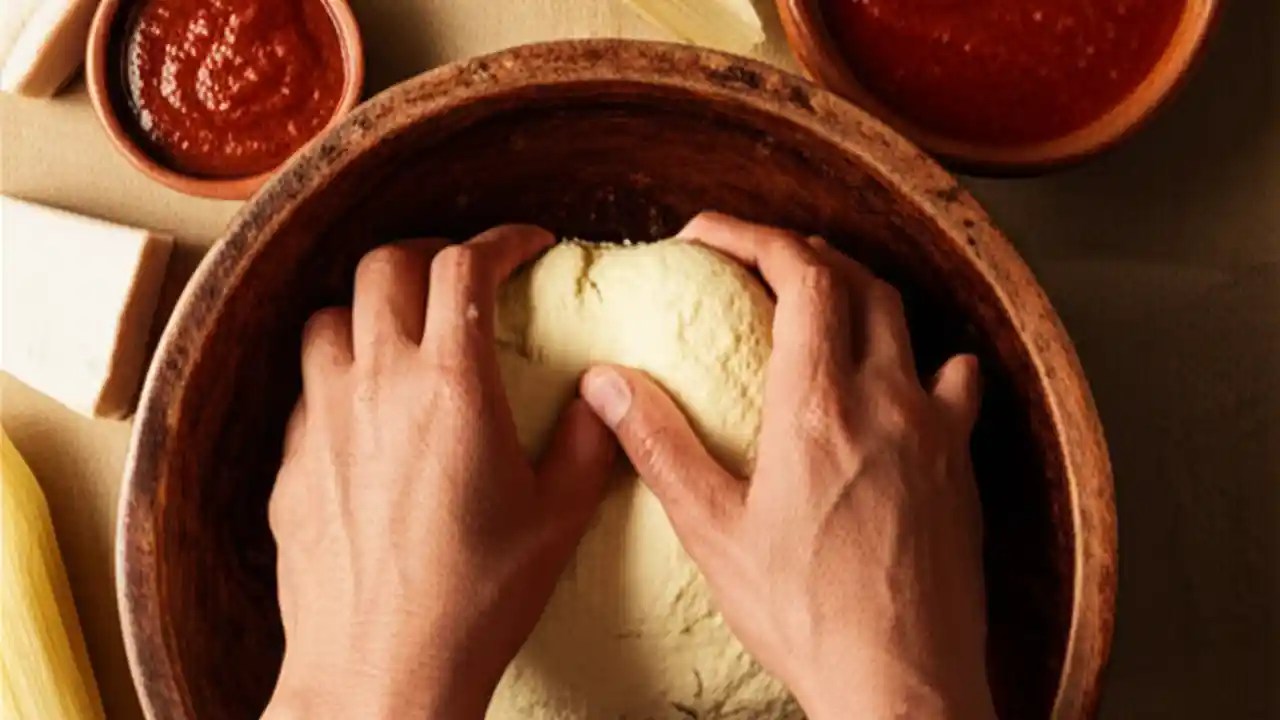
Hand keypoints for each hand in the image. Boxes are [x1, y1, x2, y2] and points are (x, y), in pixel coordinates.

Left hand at [262, 227, 615, 719]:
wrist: (382, 670)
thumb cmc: (478, 599)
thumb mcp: (559, 517)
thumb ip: (586, 441)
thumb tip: (602, 396)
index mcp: (451, 386)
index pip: (465, 266)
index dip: (501, 239)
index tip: (527, 245)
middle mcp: (378, 384)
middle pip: (384, 265)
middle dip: (430, 255)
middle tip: (463, 279)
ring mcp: (323, 420)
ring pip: (327, 317)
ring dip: (370, 309)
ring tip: (402, 334)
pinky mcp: (290, 461)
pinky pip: (307, 387)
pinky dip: (339, 374)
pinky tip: (367, 413)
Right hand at [579, 213, 994, 719]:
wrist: (902, 681)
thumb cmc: (806, 615)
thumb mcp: (713, 533)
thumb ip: (660, 445)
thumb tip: (609, 381)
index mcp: (816, 406)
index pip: (800, 274)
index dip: (752, 235)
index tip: (708, 233)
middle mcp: (885, 399)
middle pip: (855, 279)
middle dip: (801, 251)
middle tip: (757, 259)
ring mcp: (933, 429)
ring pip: (905, 320)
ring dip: (859, 291)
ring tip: (822, 299)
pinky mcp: (961, 465)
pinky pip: (958, 383)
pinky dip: (928, 359)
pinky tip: (912, 378)